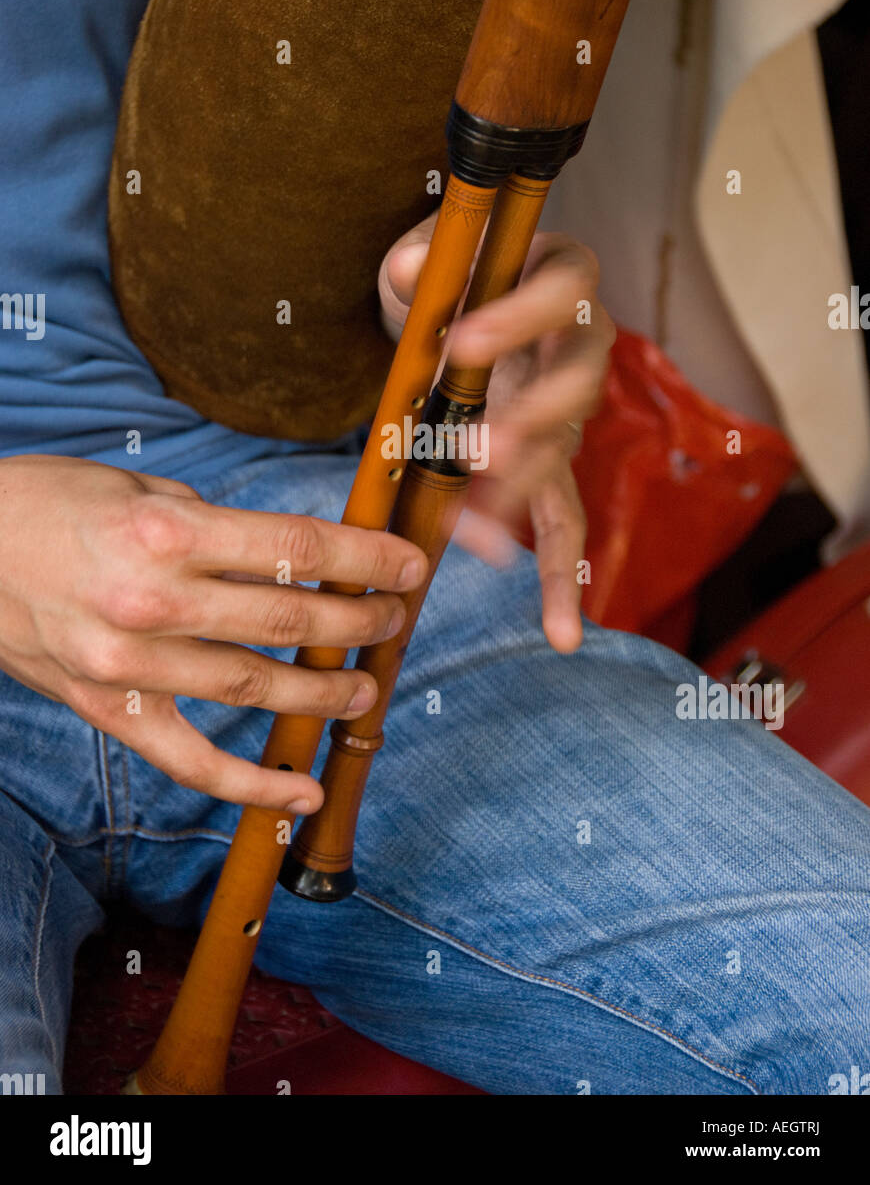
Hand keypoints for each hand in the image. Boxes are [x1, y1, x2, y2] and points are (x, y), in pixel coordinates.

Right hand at [0, 456, 425, 810]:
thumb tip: (293, 555)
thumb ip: (216, 526)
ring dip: (324, 693)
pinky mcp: (109, 710)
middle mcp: (154, 603)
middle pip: (291, 621)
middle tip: (395, 619)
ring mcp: (130, 665)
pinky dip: (251, 786)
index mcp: (168, 534)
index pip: (298, 550)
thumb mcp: (140, 489)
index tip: (410, 564)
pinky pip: (191, 760)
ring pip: (256, 690)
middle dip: (361, 621)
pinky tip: (303, 794)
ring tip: (365, 687)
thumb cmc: (51, 505)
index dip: (367, 558)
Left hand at [379, 212, 615, 653]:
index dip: (518, 321)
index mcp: (564, 278)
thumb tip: (409, 275)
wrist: (471, 298)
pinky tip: (560, 634)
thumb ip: (418, 257)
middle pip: (575, 389)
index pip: (559, 296)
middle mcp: (584, 347)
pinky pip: (564, 522)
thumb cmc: (456, 271)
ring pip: (561, 458)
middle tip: (480, 451)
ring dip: (517, 497)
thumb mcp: (431, 249)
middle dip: (530, 424)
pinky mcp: (550, 462)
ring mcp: (570, 411)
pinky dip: (562, 578)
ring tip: (475, 535)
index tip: (463, 342)